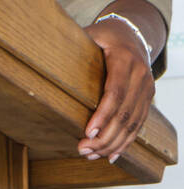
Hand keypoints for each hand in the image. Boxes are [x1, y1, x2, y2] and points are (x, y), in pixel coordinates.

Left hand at [77, 19, 154, 164]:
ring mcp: (147, 89)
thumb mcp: (91, 34)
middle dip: (105, 136)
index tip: (89, 132)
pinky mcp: (147, 99)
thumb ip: (73, 44)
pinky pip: (138, 125)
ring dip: (112, 143)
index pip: (116, 92)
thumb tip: (40, 52)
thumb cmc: (105, 36)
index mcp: (125, 59)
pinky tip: (111, 155)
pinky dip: (125, 142)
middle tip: (83, 149)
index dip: (103, 114)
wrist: (132, 34)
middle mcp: (140, 76)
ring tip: (91, 155)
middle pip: (125, 113)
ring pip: (132, 123)